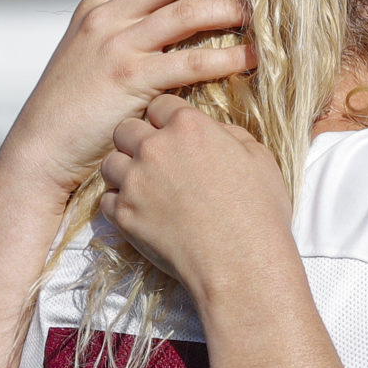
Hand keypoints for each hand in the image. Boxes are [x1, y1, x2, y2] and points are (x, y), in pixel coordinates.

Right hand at [1, 0, 257, 193]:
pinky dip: (225, 58)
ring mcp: (118, 48)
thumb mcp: (86, 62)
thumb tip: (155, 29)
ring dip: (226, 8)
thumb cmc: (68, 113)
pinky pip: (190, 63)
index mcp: (95, 10)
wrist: (40, 149)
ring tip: (259, 8)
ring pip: (184, 14)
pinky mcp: (132, 80)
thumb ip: (118, 39)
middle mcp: (106, 20)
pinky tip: (251, 57)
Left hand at [98, 94, 293, 301]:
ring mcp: (135, 182)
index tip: (174, 134)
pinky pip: (107, 201)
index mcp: (189, 126)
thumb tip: (217, 132)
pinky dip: (120, 205)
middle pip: (125, 128)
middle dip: (138, 140)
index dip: (167, 119)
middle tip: (156, 160)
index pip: (161, 104)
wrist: (241, 263)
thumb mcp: (260, 159)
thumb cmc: (258, 212)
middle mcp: (155, 147)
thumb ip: (231, 135)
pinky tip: (142, 213)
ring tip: (145, 188)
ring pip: (110, 164)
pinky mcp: (124, 215)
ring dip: (124, 172)